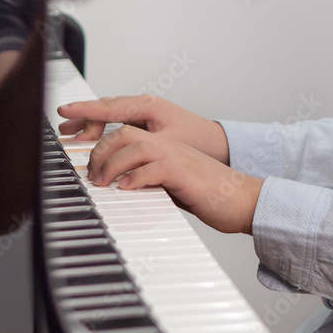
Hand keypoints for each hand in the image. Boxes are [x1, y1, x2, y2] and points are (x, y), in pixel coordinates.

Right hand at [57, 94, 229, 163]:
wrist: (217, 142)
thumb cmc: (197, 141)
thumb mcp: (167, 145)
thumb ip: (140, 147)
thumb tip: (116, 156)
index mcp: (147, 106)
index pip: (108, 106)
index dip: (84, 109)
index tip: (63, 110)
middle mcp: (144, 104)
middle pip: (106, 107)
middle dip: (83, 117)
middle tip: (64, 129)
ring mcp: (144, 110)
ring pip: (110, 112)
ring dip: (91, 122)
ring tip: (71, 132)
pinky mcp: (146, 119)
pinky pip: (117, 118)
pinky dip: (103, 126)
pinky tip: (93, 136)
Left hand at [87, 125, 261, 234]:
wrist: (244, 200)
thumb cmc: (210, 195)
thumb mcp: (172, 186)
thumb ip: (150, 181)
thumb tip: (123, 189)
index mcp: (165, 147)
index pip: (126, 133)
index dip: (102, 145)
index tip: (89, 166)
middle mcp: (170, 146)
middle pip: (126, 132)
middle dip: (101, 151)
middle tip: (92, 174)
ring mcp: (179, 157)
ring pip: (137, 146)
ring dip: (113, 164)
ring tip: (103, 182)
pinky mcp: (186, 173)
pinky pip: (156, 167)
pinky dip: (137, 176)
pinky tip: (127, 188)